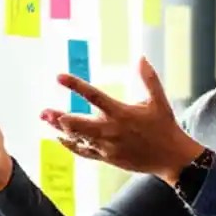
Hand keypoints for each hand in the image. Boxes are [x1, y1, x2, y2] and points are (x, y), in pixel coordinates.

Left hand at [42, 57, 203, 183]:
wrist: (171, 158)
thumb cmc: (165, 127)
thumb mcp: (159, 101)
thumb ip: (149, 79)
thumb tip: (141, 58)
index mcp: (122, 113)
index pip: (94, 96)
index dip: (75, 86)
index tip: (59, 77)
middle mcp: (112, 130)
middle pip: (79, 123)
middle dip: (60, 117)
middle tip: (44, 111)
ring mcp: (108, 146)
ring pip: (78, 138)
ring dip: (61, 129)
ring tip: (46, 120)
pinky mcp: (108, 158)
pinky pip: (85, 152)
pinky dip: (71, 145)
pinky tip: (60, 138)